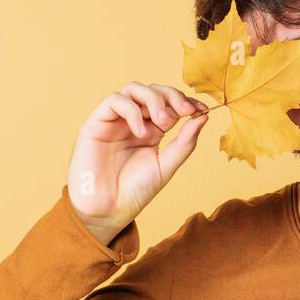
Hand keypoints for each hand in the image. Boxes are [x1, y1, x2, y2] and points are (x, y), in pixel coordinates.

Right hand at [66, 82, 208, 244]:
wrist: (108, 211)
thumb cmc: (135, 191)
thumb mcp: (167, 166)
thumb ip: (184, 143)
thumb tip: (203, 116)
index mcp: (153, 130)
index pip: (170, 103)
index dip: (186, 101)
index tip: (201, 109)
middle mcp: (134, 121)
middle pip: (153, 90)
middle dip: (173, 96)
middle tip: (185, 111)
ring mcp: (115, 120)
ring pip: (134, 89)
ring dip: (153, 99)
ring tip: (163, 121)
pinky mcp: (96, 123)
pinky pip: (114, 101)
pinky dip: (132, 111)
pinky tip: (141, 132)